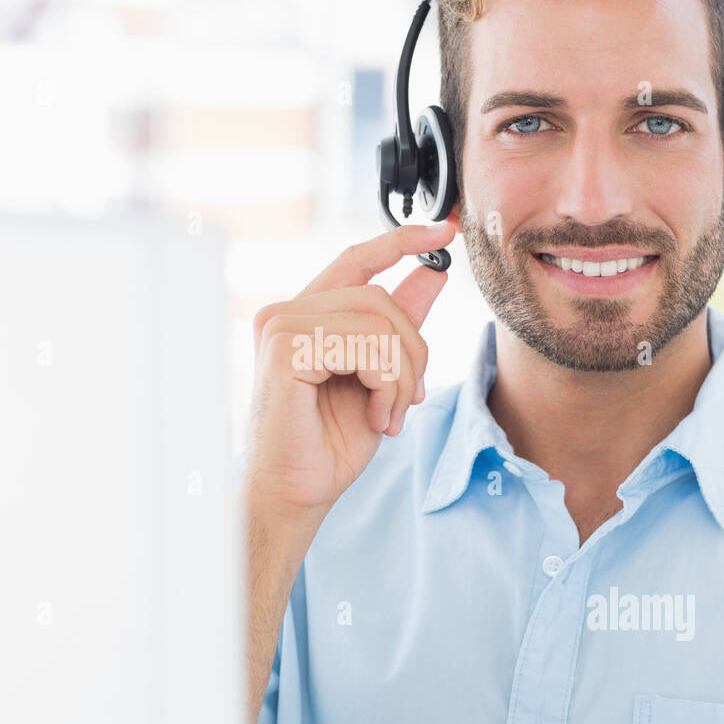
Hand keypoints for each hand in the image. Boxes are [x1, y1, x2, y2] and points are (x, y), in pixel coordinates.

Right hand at [244, 220, 455, 521]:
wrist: (298, 492)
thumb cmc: (328, 443)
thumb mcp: (379, 376)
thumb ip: (397, 326)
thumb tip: (431, 274)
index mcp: (305, 316)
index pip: (356, 260)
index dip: (401, 241)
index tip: (443, 231)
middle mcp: (285, 312)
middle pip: (380, 298)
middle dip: (412, 352)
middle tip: (409, 401)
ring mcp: (280, 326)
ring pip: (378, 321)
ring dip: (401, 376)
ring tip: (388, 415)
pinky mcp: (284, 348)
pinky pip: (364, 345)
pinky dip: (385, 385)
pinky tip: (374, 416)